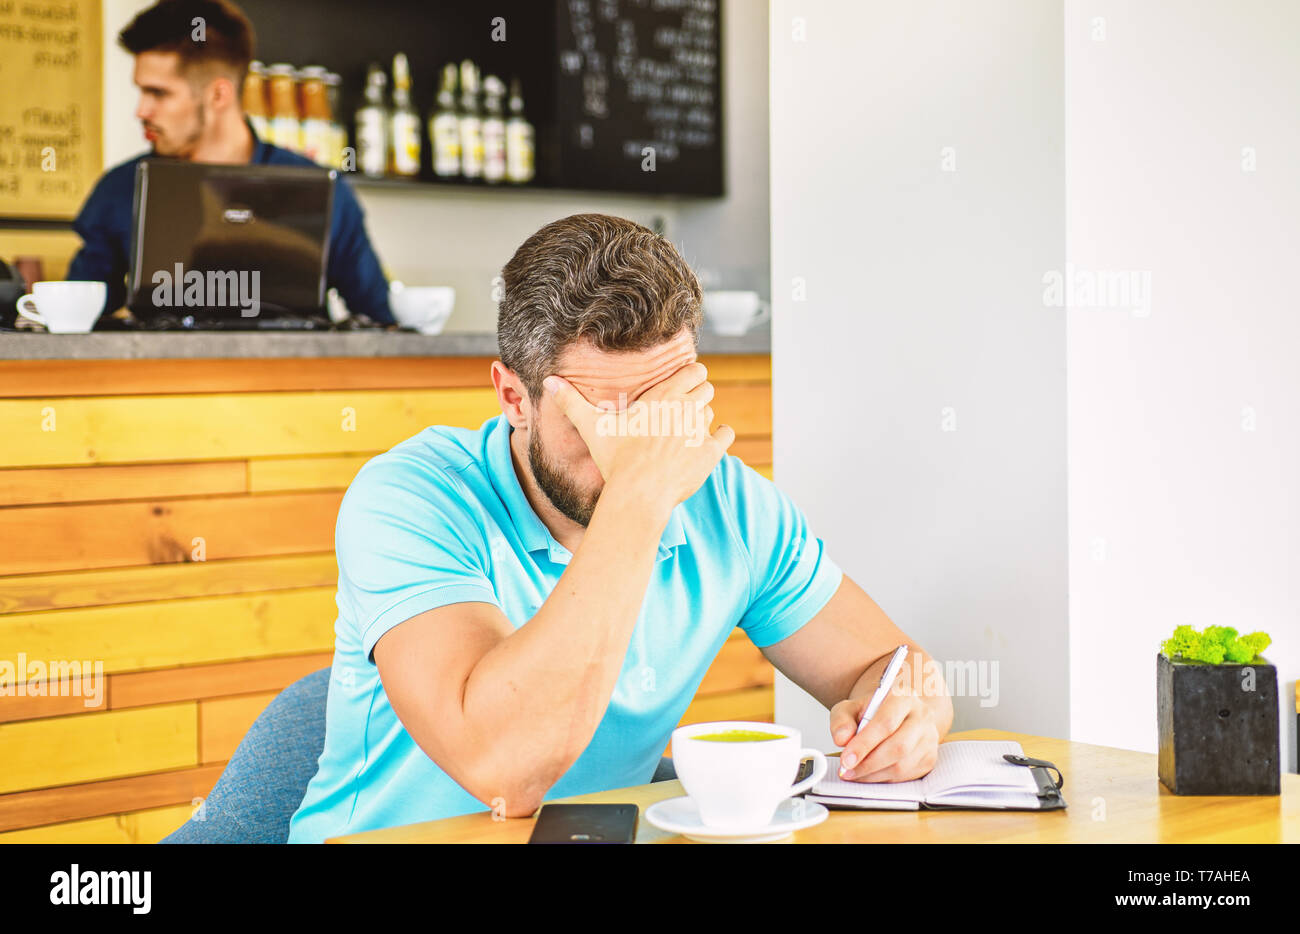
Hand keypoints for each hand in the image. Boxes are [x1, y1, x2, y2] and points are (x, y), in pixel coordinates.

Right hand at [543, 362, 734, 510]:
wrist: (638, 494)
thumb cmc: (615, 459)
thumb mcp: (592, 426)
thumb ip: (572, 401)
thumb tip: (549, 381)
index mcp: (665, 396)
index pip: (694, 370)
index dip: (690, 376)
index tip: (680, 385)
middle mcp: (687, 408)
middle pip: (707, 388)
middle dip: (697, 394)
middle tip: (683, 407)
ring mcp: (701, 431)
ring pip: (712, 412)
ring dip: (703, 417)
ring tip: (687, 428)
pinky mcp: (711, 453)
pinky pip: (726, 435)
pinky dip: (720, 436)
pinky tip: (711, 441)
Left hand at [827, 660, 940, 781]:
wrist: (899, 715)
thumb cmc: (874, 711)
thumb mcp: (852, 707)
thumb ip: (842, 720)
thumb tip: (841, 739)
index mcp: (903, 697)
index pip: (885, 723)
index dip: (864, 744)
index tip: (846, 759)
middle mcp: (921, 717)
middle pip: (898, 747)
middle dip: (868, 764)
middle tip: (846, 770)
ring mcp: (928, 739)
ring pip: (902, 765)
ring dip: (873, 775)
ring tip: (853, 773)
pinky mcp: (929, 759)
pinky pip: (905, 776)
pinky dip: (883, 779)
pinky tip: (868, 775)